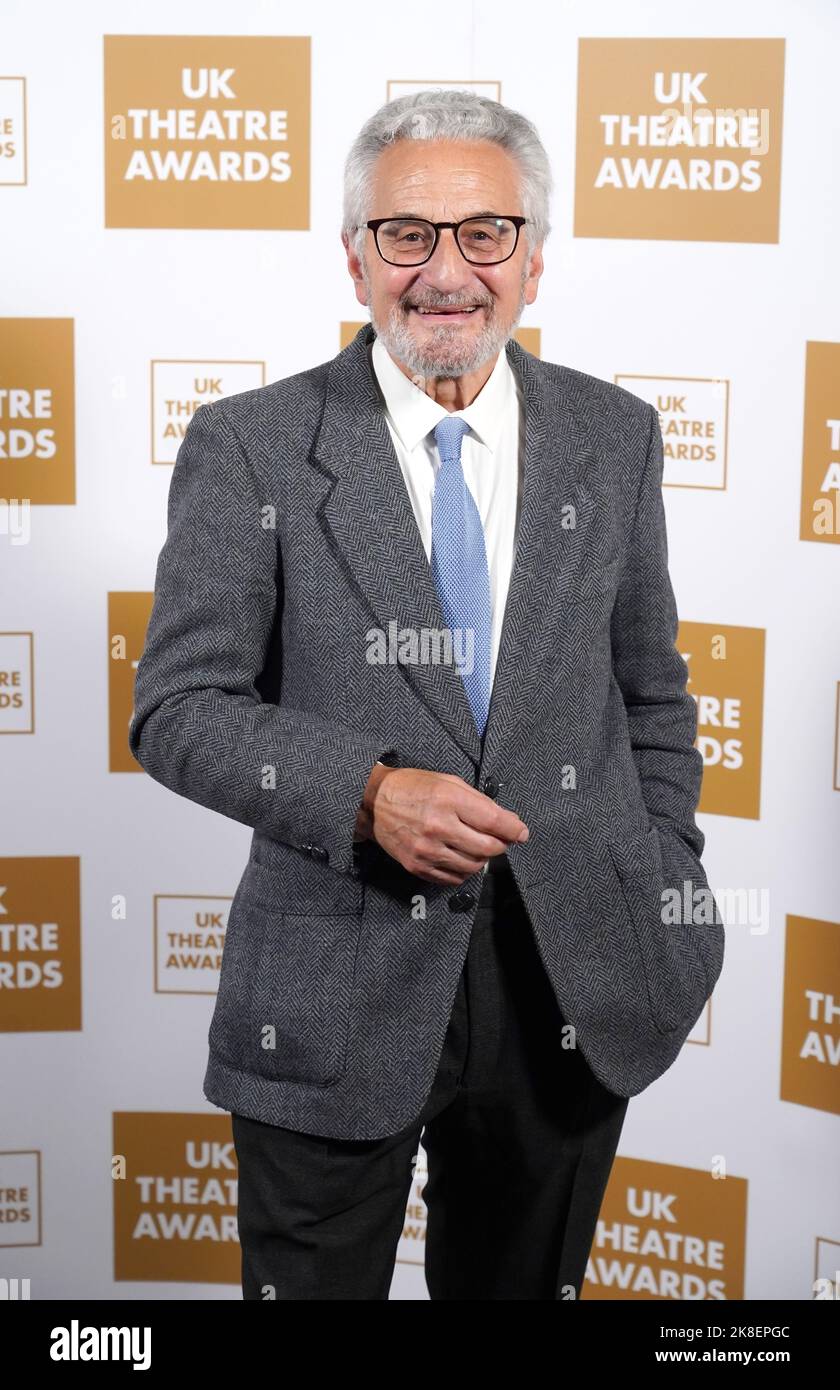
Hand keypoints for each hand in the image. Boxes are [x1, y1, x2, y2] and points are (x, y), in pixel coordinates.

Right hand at [360, 766, 528, 884]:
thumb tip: (509, 822)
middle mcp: (439, 827)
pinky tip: (460, 857)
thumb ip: (479, 802)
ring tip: (477, 846)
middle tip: (501, 839)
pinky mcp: (418, 866)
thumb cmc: (413, 788)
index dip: (514, 829)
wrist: (374, 802)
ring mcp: (427, 850)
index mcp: (448, 800)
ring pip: (473, 866)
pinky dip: (464, 871)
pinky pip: (453, 879)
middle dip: (501, 845)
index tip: (521, 833)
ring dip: (482, 858)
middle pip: (488, 848)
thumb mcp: (448, 782)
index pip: (494, 821)